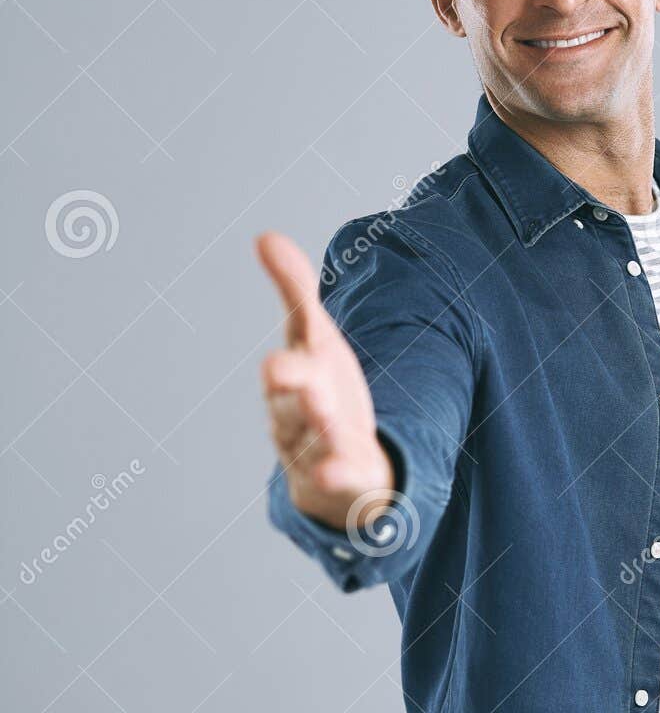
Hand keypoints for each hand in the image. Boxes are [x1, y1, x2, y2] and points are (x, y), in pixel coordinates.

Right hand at [256, 231, 395, 534]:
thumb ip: (294, 289)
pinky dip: (334, 473)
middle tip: (282, 372)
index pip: (290, 358)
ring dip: (319, 428)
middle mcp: (299, 413)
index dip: (285, 359)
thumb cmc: (321, 390)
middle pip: (293, 399)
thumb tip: (264, 236)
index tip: (275, 360)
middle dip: (292, 386)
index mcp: (296, 374)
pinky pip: (337, 476)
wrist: (331, 464)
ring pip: (314, 438)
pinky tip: (333, 473)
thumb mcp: (315, 338)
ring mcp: (318, 447)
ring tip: (327, 418)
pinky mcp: (341, 476)